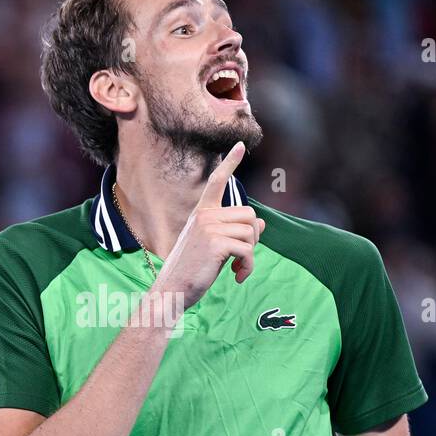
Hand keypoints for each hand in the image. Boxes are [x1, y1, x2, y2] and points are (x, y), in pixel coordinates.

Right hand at [155, 142, 265, 309]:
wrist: (173, 291)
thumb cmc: (193, 271)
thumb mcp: (216, 248)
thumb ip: (235, 233)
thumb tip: (262, 223)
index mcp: (201, 213)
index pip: (217, 181)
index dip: (230, 163)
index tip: (239, 145)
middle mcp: (204, 216)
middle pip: (249, 214)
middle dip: (253, 238)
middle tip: (242, 257)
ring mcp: (209, 228)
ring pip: (251, 232)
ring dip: (250, 255)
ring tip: (238, 269)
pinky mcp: (216, 243)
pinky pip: (248, 250)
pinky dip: (248, 267)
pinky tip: (237, 277)